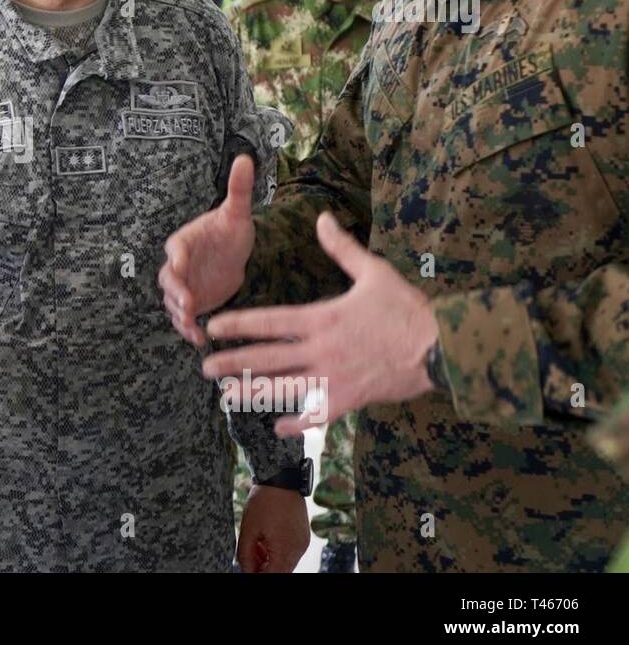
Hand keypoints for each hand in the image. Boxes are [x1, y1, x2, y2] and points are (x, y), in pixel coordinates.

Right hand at [159, 153, 255, 346]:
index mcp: (185, 240)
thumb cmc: (231, 230)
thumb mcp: (238, 212)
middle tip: (187, 303)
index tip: (180, 264)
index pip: (175, 247)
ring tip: (193, 327)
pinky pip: (184, 318)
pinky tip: (200, 339)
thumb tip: (246, 158)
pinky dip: (189, 329)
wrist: (231, 253)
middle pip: (169, 279)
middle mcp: (178, 264)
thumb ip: (238, 189)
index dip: (176, 256)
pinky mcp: (191, 303)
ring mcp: (183, 286)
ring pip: (173, 303)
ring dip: (181, 316)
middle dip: (176, 292)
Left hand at [202, 212, 440, 436]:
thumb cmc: (406, 309)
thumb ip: (342, 248)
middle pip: (266, 359)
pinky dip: (296, 421)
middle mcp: (320, 350)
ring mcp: (333, 378)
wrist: (440, 348)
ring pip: (284, 389)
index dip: (237, 325)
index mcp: (321, 318)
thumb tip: (322, 218)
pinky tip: (276, 426)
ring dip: (253, 393)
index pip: (268, 322)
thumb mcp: (373, 272)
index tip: (212, 328)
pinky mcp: (349, 399)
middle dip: (233, 363)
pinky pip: (316, 414)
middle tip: (205, 368)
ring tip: (226, 396)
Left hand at [237, 485, 308, 572]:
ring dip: (270, 560)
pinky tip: (266, 539)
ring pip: (285, 562)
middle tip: (249, 556)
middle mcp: (298, 550)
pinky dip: (278, 551)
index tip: (247, 569)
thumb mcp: (249, 529)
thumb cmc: (264, 502)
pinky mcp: (303, 536)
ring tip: (256, 545)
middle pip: (280, 570)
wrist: (282, 479)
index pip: (272, 575)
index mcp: (285, 550)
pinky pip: (291, 552)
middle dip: (263, 568)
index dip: (257, 574)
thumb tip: (246, 570)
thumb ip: (246, 555)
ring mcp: (303, 543)